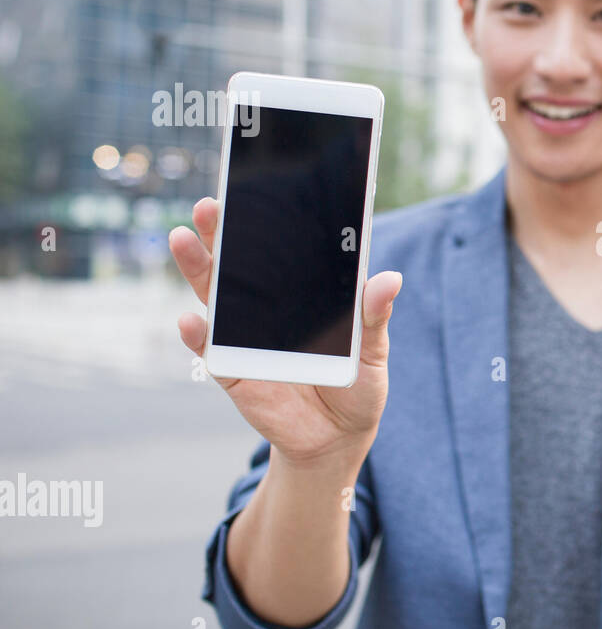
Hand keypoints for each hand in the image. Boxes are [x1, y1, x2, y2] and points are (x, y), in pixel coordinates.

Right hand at [168, 197, 400, 469]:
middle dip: (221, 235)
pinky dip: (198, 337)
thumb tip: (389, 279)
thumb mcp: (373, 352)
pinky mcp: (234, 374)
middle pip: (239, 266)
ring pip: (216, 299)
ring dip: (198, 270)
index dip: (265, 222)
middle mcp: (268, 311)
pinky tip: (189, 320)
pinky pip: (211, 352)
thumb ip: (374, 317)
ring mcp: (247, 339)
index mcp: (302, 296)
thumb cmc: (357, 387)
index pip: (280, 252)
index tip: (254, 189)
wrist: (338, 439)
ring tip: (184, 240)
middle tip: (210, 206)